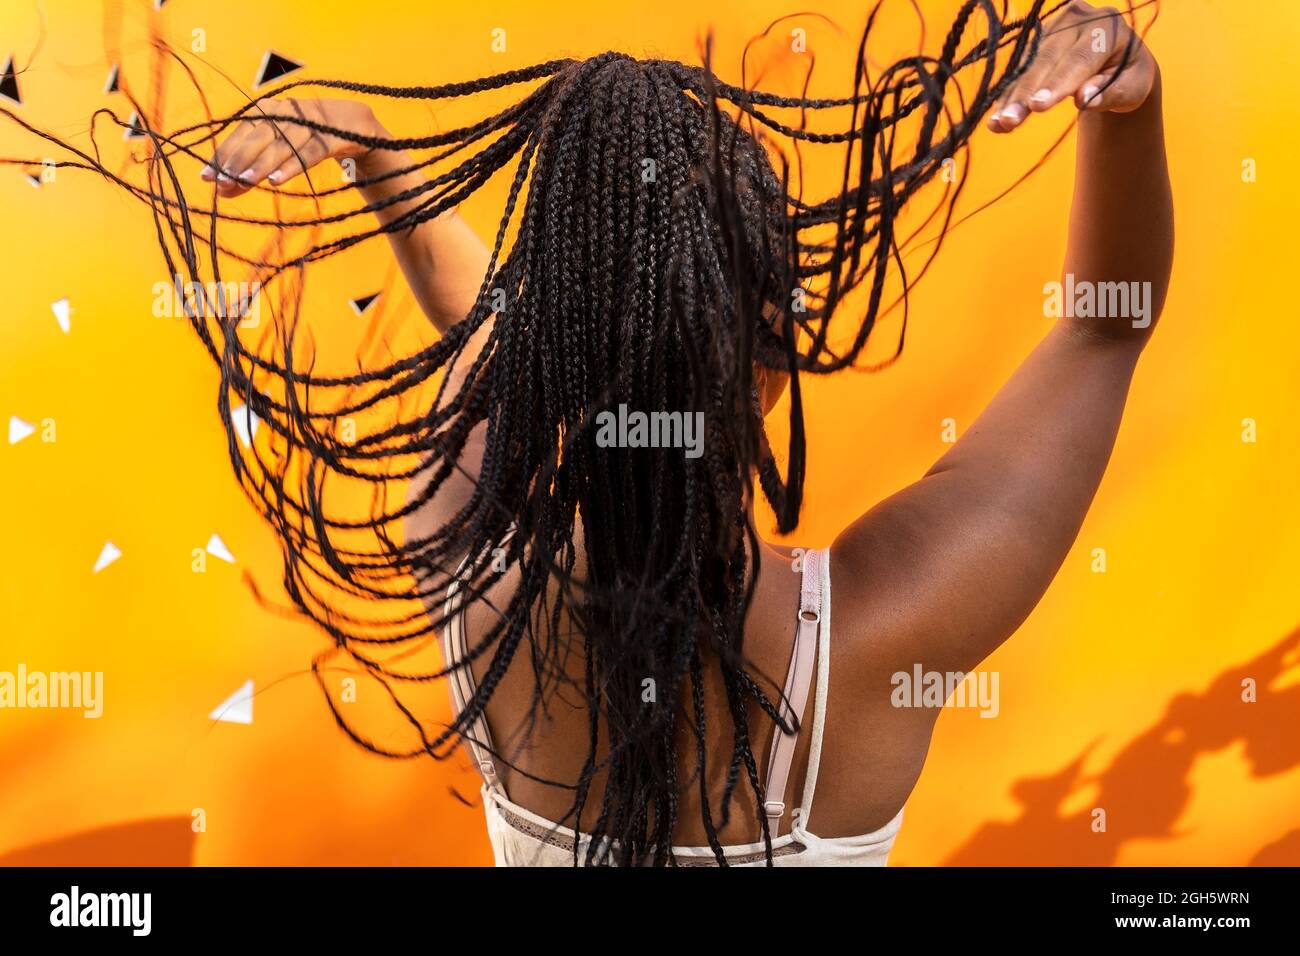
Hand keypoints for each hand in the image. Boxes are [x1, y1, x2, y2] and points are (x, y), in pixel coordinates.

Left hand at [200, 97, 379, 195]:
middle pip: (256, 139)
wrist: (351, 122)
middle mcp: (284, 112)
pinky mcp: (330, 136)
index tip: (206, 178)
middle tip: (222, 183)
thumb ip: (252, 166)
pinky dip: (291, 166)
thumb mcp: (278, 144)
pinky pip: (308, 153)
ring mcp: (308, 123)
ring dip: (260, 165)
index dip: (222, 155)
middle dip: (237, 162)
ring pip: (279, 146)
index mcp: (266, 111)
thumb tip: (222, 191)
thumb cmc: (305, 136)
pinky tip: (276, 180)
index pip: (239, 134)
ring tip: (243, 182)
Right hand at [987, 1, 1157, 132]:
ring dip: (1011, 97)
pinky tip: (995, 119)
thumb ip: (1111, 92)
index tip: (1037, 106)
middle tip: (1009, 120)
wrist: (1118, 62)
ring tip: (998, 124)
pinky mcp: (1038, 40)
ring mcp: (1055, 26)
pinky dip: (1007, 96)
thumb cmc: (1129, 77)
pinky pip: (1020, 70)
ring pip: (1028, 65)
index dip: (1057, 83)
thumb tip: (1084, 98)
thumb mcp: (1133, 88)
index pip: (1080, 58)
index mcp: (1109, 27)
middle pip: (1048, 59)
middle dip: (1026, 92)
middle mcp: (1079, 19)